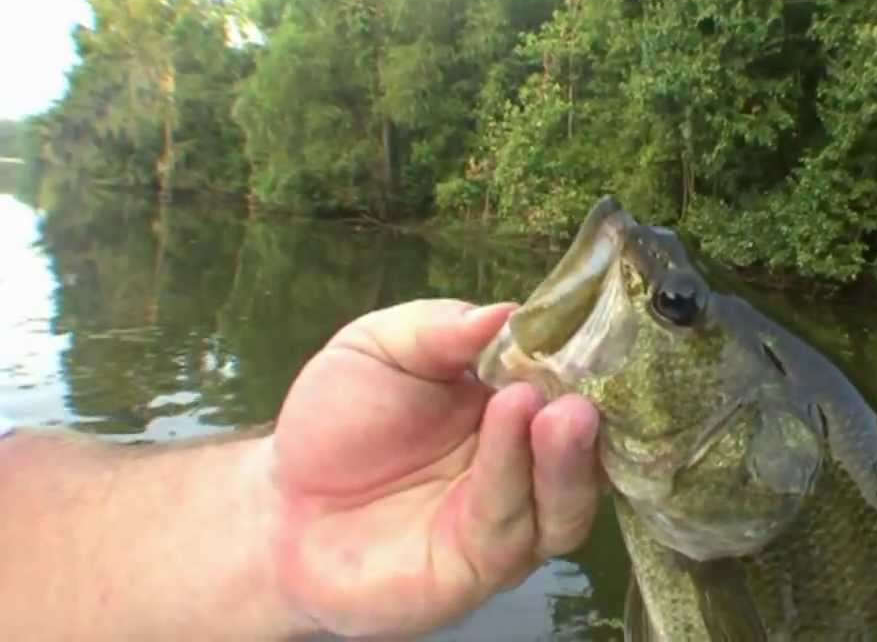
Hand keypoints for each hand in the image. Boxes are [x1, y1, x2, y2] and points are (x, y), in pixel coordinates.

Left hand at [264, 299, 601, 637]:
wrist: (282, 508)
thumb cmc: (339, 421)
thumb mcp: (379, 347)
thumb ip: (437, 327)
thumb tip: (508, 311)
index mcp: (517, 403)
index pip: (570, 383)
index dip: (584, 358)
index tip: (594, 330)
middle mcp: (529, 464)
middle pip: (585, 449)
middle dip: (586, 416)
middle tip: (581, 384)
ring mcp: (513, 519)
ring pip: (562, 499)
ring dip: (564, 456)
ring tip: (557, 412)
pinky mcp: (482, 565)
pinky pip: (509, 526)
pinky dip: (512, 476)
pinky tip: (508, 427)